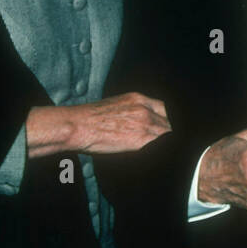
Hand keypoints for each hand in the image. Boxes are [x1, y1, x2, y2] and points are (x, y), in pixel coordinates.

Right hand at [26, 92, 170, 156]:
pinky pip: (160, 143)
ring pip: (167, 133)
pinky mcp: (142, 140)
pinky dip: (158, 146)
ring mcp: (145, 124)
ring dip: (162, 139)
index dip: (166, 120)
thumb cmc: (89, 119)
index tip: (165, 128)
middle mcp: (145, 109)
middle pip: (168, 122)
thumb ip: (131, 111)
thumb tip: (137, 123)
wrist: (78, 125)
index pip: (165, 109)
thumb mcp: (115, 106)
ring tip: (151, 145)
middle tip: (159, 138)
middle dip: (165, 131)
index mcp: (138, 99)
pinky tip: (147, 149)